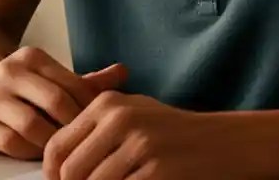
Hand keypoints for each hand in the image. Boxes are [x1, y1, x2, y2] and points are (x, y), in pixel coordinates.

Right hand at [0, 47, 128, 159]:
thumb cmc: (22, 89)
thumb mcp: (50, 77)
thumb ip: (86, 80)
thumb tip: (124, 72)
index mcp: (32, 58)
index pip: (71, 83)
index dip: (90, 108)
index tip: (102, 124)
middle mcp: (9, 73)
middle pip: (54, 101)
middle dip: (75, 125)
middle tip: (89, 141)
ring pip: (32, 124)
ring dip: (54, 142)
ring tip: (67, 150)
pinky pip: (12, 143)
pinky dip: (31, 151)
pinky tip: (41, 153)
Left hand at [43, 91, 215, 179]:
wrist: (226, 142)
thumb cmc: (172, 132)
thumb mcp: (132, 113)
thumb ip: (94, 130)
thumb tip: (56, 166)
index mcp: (107, 104)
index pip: (57, 147)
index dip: (52, 176)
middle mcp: (119, 120)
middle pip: (71, 172)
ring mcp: (140, 145)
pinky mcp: (159, 171)